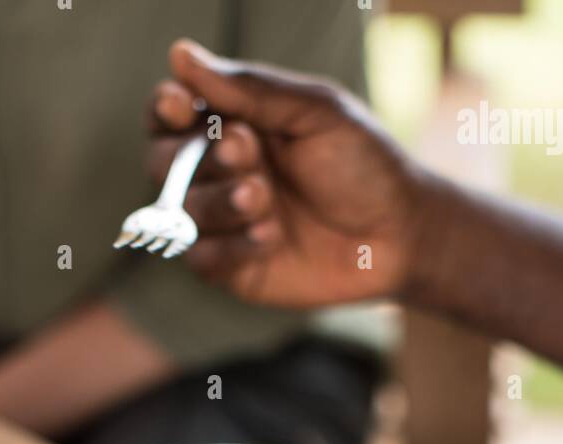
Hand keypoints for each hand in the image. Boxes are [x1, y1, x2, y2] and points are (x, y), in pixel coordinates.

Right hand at [149, 40, 432, 308]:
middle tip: (246, 152)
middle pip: (164, 162)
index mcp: (235, 124)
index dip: (165, 109)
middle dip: (198, 157)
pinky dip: (229, 245)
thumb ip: (249, 89)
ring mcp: (225, 222)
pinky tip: (270, 237)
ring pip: (181, 212)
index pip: (173, 113)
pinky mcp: (234, 268)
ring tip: (264, 199)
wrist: (399, 235)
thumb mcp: (314, 112)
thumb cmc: (363, 164)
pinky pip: (201, 258)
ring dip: (219, 202)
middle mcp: (221, 172)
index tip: (179, 105)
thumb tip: (180, 55)